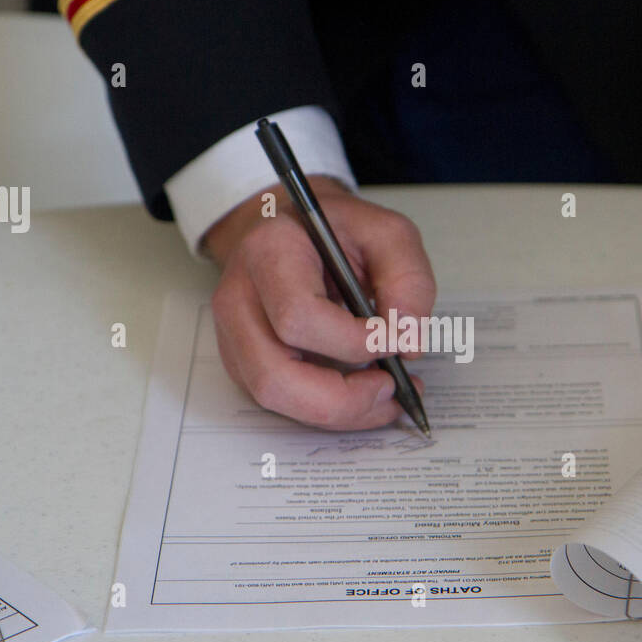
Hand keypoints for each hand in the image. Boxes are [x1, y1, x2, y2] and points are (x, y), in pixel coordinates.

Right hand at [204, 176, 436, 429]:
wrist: (293, 230)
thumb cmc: (336, 231)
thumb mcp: (386, 233)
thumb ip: (408, 279)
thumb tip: (408, 339)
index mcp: (268, 253)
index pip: (299, 317)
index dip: (354, 341)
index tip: (397, 341)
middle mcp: (238, 298)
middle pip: (275, 375)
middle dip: (343, 398)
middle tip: (391, 388)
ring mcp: (233, 335)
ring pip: (275, 398)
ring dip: (338, 411)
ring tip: (385, 396)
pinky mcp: (242, 361)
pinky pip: (282, 403)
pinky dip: (329, 409)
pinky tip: (364, 393)